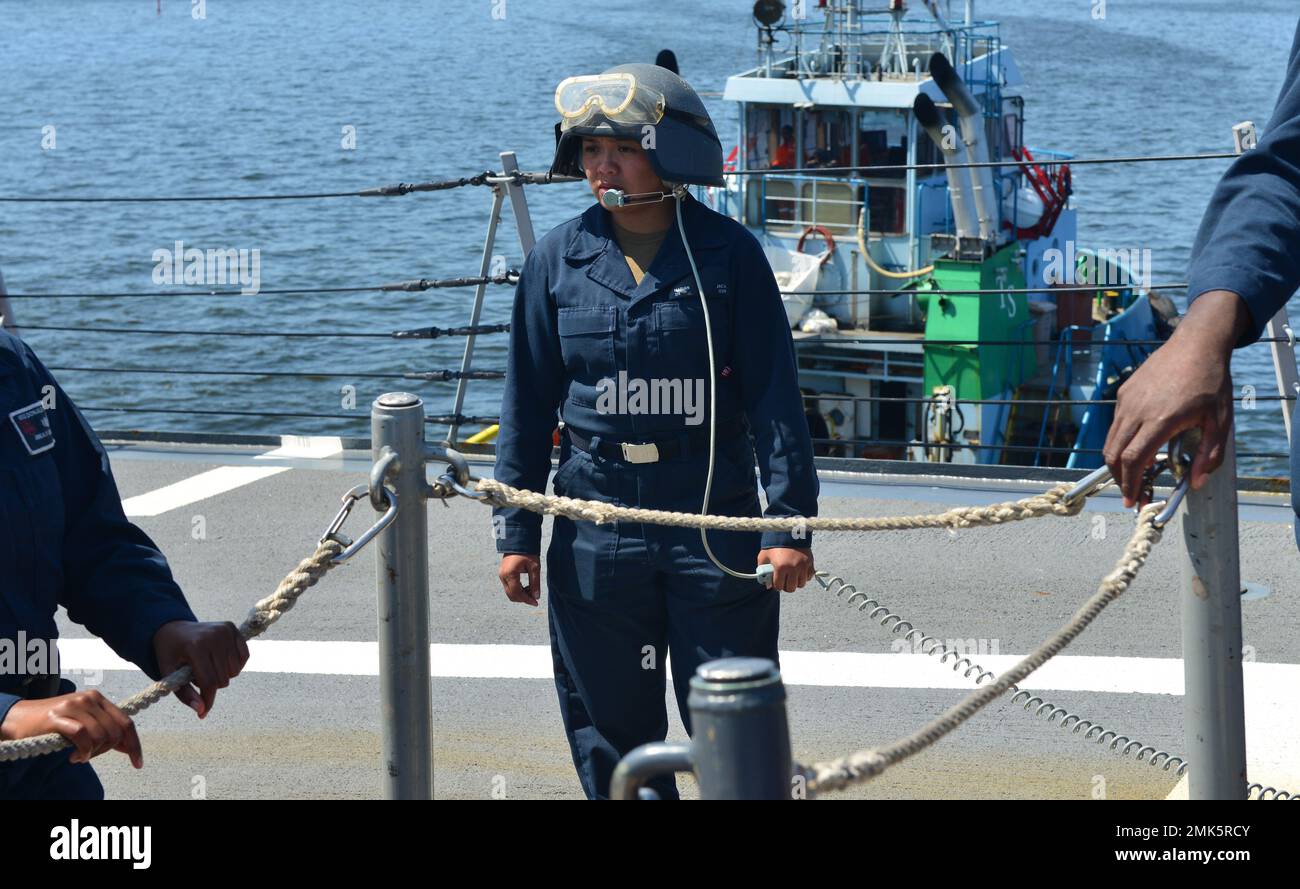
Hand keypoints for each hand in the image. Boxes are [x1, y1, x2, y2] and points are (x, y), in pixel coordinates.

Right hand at [0, 691, 142, 767]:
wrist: (19, 718)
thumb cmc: (54, 723)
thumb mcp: (84, 722)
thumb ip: (105, 731)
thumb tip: (129, 747)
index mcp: (99, 698)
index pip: (126, 722)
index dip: (134, 744)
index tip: (138, 763)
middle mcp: (89, 698)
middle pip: (115, 732)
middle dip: (105, 751)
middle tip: (89, 756)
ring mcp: (74, 705)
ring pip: (100, 735)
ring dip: (92, 753)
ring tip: (78, 756)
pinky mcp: (58, 717)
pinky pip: (82, 736)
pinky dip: (82, 751)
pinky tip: (74, 756)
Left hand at [152, 620, 248, 718]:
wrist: (173, 628)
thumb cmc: (170, 654)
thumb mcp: (169, 674)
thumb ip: (185, 694)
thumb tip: (201, 711)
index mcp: (196, 646)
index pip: (209, 681)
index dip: (208, 700)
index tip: (203, 713)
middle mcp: (214, 636)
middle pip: (224, 679)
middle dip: (211, 685)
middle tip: (198, 676)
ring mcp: (225, 631)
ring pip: (235, 670)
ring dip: (223, 675)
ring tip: (208, 666)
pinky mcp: (233, 628)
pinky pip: (244, 657)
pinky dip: (234, 664)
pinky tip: (220, 660)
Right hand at [499, 554, 541, 606]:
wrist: (518, 540)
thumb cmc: (527, 552)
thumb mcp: (534, 567)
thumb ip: (535, 583)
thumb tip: (536, 597)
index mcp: (510, 574)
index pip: (517, 594)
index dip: (527, 600)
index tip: (536, 603)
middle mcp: (503, 576)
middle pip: (512, 595)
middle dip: (523, 599)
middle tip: (535, 598)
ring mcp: (501, 575)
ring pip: (509, 592)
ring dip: (520, 595)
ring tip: (532, 590)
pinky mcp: (502, 573)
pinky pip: (508, 587)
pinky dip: (517, 590)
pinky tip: (527, 587)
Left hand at [759, 547, 814, 591]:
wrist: (787, 532)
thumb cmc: (773, 546)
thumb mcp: (763, 557)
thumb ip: (762, 571)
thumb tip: (767, 584)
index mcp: (780, 567)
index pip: (779, 586)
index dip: (776, 586)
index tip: (776, 582)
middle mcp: (793, 568)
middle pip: (791, 588)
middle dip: (786, 586)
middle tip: (784, 581)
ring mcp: (803, 566)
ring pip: (801, 584)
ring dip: (796, 582)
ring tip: (792, 576)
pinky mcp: (810, 562)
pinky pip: (809, 576)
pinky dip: (805, 576)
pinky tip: (799, 572)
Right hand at [1103, 290, 1247, 506]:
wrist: (1196, 344)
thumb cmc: (1211, 381)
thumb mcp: (1220, 421)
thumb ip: (1209, 454)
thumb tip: (1196, 483)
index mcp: (1160, 420)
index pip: (1133, 459)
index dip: (1130, 484)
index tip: (1133, 500)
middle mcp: (1137, 411)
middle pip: (1113, 454)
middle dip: (1119, 479)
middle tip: (1131, 494)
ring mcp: (1127, 401)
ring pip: (1110, 440)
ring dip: (1117, 462)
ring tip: (1132, 474)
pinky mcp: (1124, 392)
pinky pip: (1116, 423)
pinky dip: (1120, 441)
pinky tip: (1137, 444)